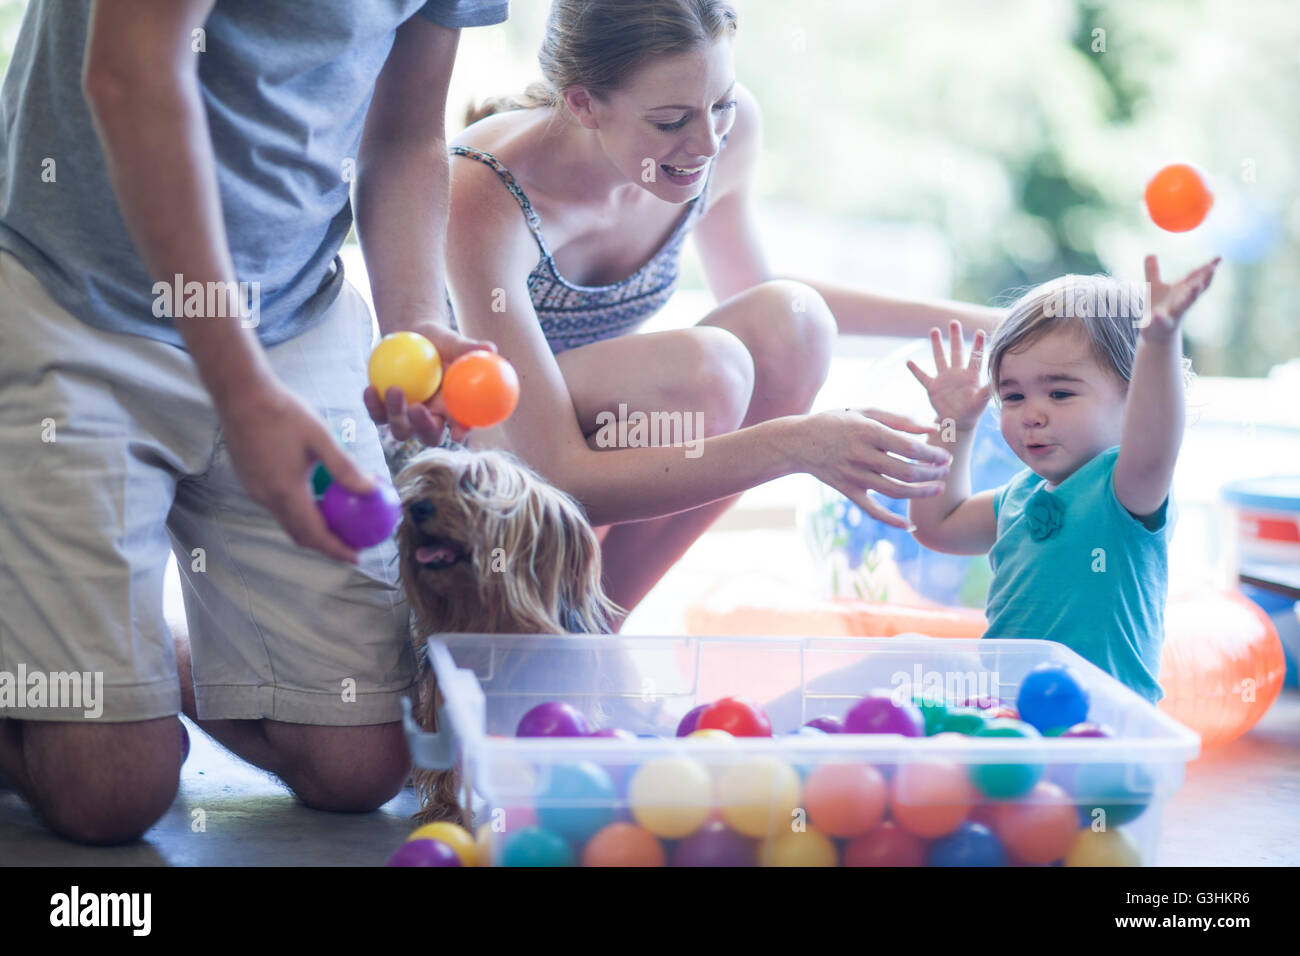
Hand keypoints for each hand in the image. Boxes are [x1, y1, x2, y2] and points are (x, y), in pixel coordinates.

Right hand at [219, 377, 378, 563]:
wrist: (240, 395)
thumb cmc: (283, 412)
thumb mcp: (321, 438)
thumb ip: (344, 467)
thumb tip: (371, 489)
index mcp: (285, 491)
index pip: (314, 534)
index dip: (336, 550)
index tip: (357, 558)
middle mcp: (266, 497)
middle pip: (299, 534)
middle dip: (325, 545)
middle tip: (351, 544)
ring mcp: (254, 489)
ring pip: (286, 520)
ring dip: (311, 529)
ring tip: (337, 525)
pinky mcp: (249, 480)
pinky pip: (277, 505)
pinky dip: (298, 512)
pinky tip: (315, 499)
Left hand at [363, 322, 497, 444]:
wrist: (411, 339)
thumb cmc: (439, 342)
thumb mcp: (453, 342)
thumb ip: (469, 348)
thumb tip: (491, 348)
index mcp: (453, 410)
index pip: (461, 425)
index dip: (461, 431)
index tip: (458, 431)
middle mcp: (431, 420)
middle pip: (429, 436)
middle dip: (423, 428)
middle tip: (418, 409)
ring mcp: (406, 418)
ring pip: (400, 430)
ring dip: (396, 415)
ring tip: (394, 389)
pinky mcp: (384, 410)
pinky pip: (377, 414)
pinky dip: (373, 405)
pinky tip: (370, 388)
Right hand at [798, 408, 951, 528]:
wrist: (800, 442)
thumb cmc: (838, 422)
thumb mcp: (866, 413)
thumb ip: (900, 420)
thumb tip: (933, 427)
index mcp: (868, 433)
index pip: (909, 448)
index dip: (932, 454)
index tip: (945, 455)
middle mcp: (861, 456)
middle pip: (906, 472)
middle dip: (932, 473)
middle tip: (946, 470)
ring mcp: (854, 476)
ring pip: (895, 491)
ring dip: (921, 493)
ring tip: (938, 488)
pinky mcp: (848, 491)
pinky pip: (872, 510)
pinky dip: (891, 521)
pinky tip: (909, 526)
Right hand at [907, 320, 991, 429]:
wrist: (958, 420)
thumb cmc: (973, 410)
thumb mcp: (982, 400)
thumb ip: (988, 390)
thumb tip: (998, 381)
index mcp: (971, 376)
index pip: (975, 357)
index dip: (978, 345)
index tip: (981, 331)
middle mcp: (957, 373)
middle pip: (956, 351)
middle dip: (955, 337)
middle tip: (954, 322)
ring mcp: (944, 379)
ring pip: (940, 358)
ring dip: (936, 345)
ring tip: (934, 330)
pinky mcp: (933, 387)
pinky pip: (922, 377)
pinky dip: (916, 370)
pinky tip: (909, 361)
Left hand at [1142, 254, 1219, 341]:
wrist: (1156, 332)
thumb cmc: (1159, 307)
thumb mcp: (1153, 287)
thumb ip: (1152, 271)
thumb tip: (1150, 254)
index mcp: (1182, 290)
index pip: (1196, 277)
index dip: (1207, 268)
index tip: (1219, 257)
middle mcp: (1182, 300)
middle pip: (1196, 289)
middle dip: (1204, 280)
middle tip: (1213, 268)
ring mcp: (1174, 313)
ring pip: (1185, 305)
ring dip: (1191, 296)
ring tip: (1196, 287)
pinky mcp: (1163, 324)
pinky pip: (1162, 321)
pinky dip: (1160, 318)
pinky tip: (1158, 315)